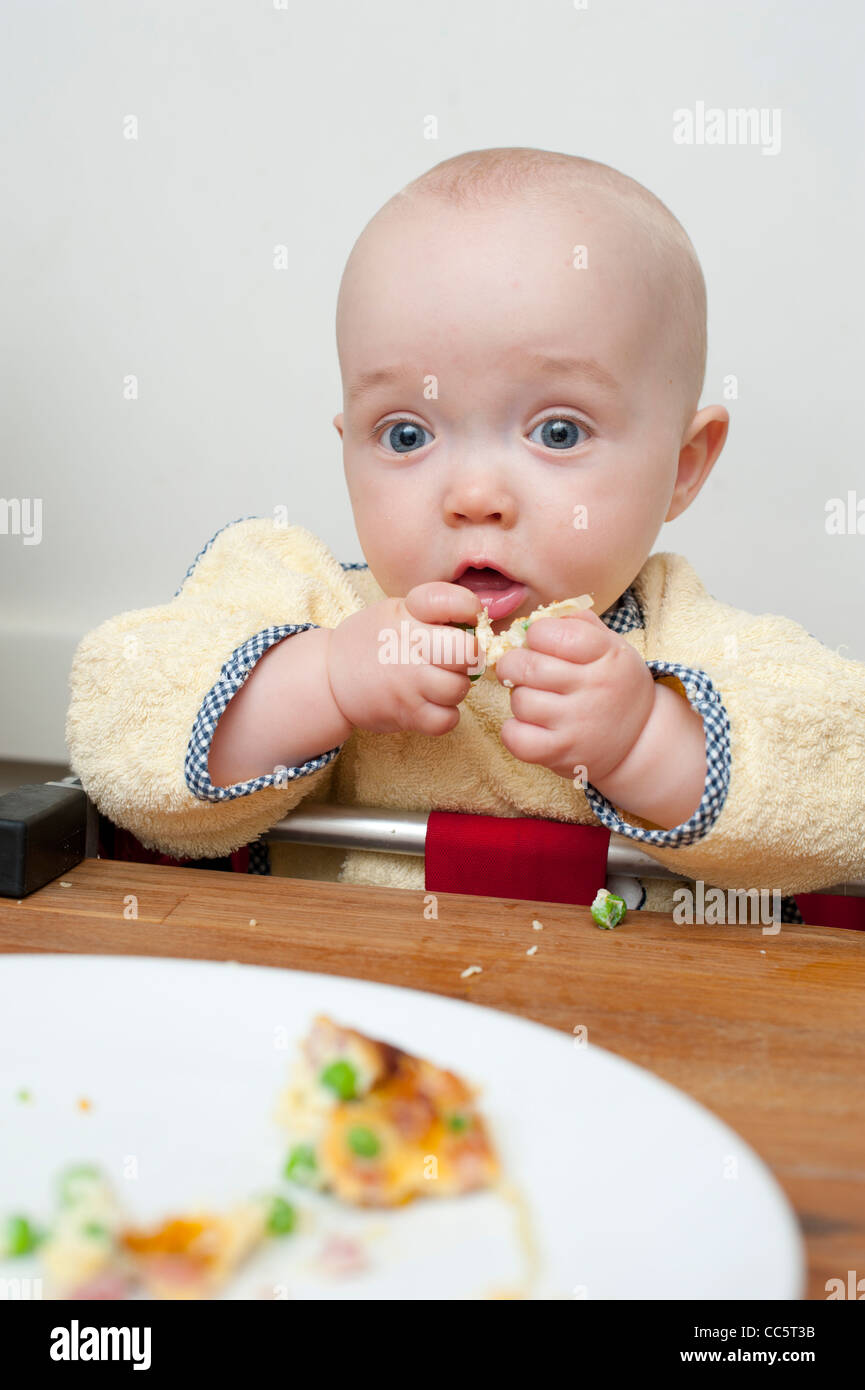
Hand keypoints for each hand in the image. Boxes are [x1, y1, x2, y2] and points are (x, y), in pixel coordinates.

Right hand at [327, 582, 480, 735]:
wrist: (328, 678)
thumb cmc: (370, 642)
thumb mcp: (396, 610)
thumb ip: (433, 613)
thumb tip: (478, 623)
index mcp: (408, 614)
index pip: (457, 603)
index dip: (469, 609)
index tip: (465, 618)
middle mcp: (408, 647)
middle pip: (467, 651)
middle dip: (468, 654)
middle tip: (455, 658)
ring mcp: (408, 684)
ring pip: (460, 688)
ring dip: (456, 687)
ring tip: (439, 681)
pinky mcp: (407, 715)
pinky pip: (447, 720)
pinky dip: (445, 715)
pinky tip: (433, 704)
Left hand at [494, 610, 656, 782]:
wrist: (640, 739)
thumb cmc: (615, 684)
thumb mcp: (611, 645)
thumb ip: (577, 622)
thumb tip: (534, 618)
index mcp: (608, 654)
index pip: (553, 633)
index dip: (536, 634)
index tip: (539, 641)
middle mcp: (595, 688)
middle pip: (527, 666)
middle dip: (514, 664)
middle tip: (522, 669)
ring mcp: (578, 724)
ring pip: (520, 700)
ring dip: (519, 698)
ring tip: (537, 700)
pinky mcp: (562, 753)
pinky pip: (515, 737)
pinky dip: (513, 730)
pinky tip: (530, 725)